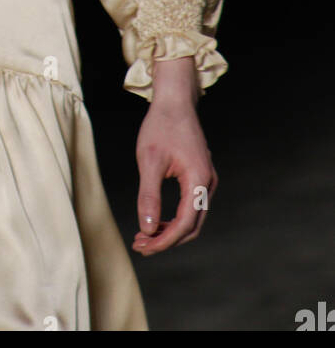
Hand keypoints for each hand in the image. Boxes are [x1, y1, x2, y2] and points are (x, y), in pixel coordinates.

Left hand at [132, 57, 216, 255]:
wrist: (174, 101)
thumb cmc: (160, 126)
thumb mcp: (149, 160)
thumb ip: (149, 195)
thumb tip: (147, 229)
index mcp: (198, 179)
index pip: (184, 224)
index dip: (164, 240)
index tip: (142, 247)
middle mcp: (208, 183)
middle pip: (192, 226)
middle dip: (166, 240)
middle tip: (140, 246)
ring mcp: (206, 180)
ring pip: (192, 218)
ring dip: (170, 231)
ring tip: (144, 236)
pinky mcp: (200, 176)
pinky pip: (191, 206)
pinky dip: (174, 218)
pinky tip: (155, 220)